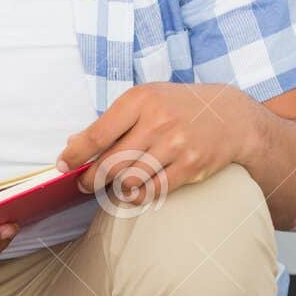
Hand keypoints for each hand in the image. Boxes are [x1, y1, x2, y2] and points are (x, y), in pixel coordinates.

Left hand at [57, 82, 257, 204]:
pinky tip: (133, 190)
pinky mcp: (190, 166)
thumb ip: (112, 121)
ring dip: (115, 188)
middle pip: (110, 163)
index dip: (75, 155)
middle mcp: (158, 122)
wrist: (231, 116)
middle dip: (90, 178)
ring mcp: (176, 145)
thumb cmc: (180, 107)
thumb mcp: (146, 100)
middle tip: (84, 183)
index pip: (97, 135)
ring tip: (112, 185)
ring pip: (129, 180)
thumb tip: (75, 145)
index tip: (63, 165)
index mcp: (141, 100)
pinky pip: (152, 191)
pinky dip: (136, 195)